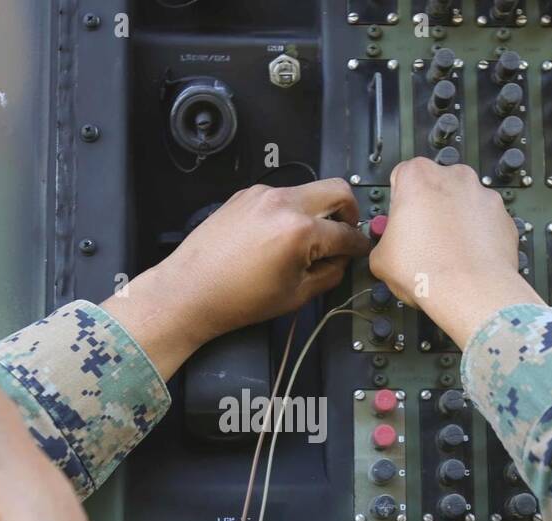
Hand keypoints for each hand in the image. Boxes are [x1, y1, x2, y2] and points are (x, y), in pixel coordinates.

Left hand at [105, 179, 370, 378]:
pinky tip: (280, 236)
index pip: (346, 233)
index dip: (359, 246)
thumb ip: (328, 274)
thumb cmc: (237, 300)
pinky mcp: (245, 195)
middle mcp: (283, 203)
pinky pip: (281, 195)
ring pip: (308, 190)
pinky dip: (290, 210)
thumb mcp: (295, 295)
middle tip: (345, 232)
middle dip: (349, 211)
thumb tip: (342, 261)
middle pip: (337, 190)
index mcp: (300, 231)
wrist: (190, 291)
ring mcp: (262, 194)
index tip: (361, 250)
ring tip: (309, 240)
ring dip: (318, 210)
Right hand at [369, 157, 544, 347]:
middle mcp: (454, 175)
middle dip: (430, 208)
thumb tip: (389, 247)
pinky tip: (467, 257)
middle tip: (423, 240)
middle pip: (436, 186)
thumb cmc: (425, 269)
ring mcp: (484, 194)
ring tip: (447, 252)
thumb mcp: (380, 258)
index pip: (402, 176)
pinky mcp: (504, 216)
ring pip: (463, 202)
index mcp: (419, 176)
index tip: (401, 222)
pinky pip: (486, 222)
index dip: (399, 202)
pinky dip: (478, 236)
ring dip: (455, 221)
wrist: (469, 291)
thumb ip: (384, 240)